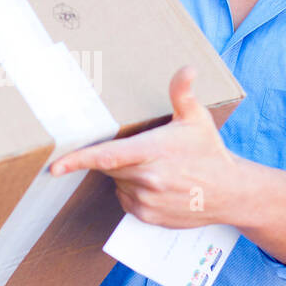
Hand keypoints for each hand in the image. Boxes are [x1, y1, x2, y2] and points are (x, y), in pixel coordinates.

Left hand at [48, 65, 240, 228]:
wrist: (230, 193)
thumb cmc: (209, 151)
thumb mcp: (197, 118)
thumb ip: (183, 93)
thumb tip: (187, 69)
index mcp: (153, 151)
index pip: (108, 156)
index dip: (78, 160)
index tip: (54, 166)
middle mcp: (147, 179)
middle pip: (111, 167)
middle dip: (120, 159)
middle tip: (145, 152)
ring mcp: (147, 200)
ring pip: (118, 185)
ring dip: (127, 176)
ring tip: (157, 170)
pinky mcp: (148, 217)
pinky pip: (126, 202)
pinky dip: (134, 193)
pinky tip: (156, 186)